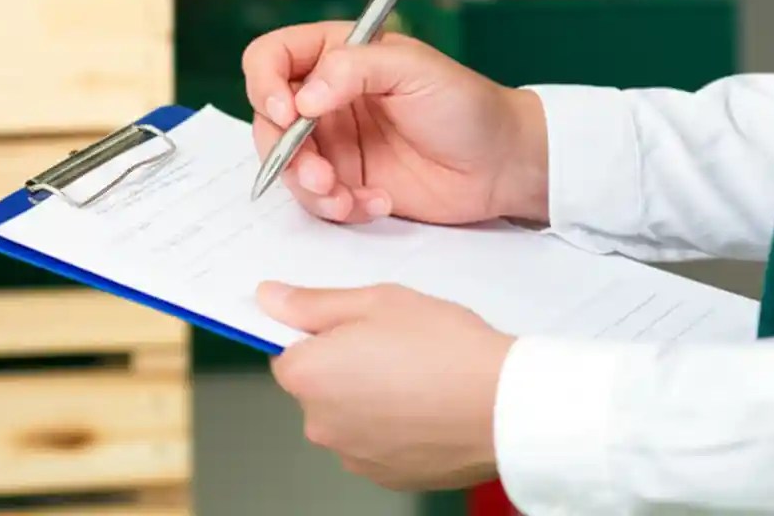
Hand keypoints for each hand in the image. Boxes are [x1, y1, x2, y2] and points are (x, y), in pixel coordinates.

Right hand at [241, 22, 547, 224]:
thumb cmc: (467, 105)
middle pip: (267, 119)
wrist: (502, 164)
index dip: (265, 84)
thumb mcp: (414, 70)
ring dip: (309, 187)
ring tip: (345, 196)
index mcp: (338, 55)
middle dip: (284, 151)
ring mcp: (335, 143)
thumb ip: (354, 69)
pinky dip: (339, 207)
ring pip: (287, 166)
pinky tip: (377, 203)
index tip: (288, 114)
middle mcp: (328, 98)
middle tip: (318, 173)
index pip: (272, 58)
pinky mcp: (348, 183)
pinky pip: (318, 200)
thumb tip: (303, 98)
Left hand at [257, 280, 514, 490]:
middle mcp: (320, 424)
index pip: (287, 352)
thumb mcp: (377, 301)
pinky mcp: (386, 476)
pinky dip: (395, 427)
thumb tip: (270, 298)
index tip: (354, 327)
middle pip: (319, 387)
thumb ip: (314, 303)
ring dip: (371, 399)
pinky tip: (427, 405)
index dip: (320, 335)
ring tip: (418, 376)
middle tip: (395, 345)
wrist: (503, 404)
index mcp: (309, 376)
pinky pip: (377, 443)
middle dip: (346, 366)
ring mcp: (353, 455)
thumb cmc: (446, 348)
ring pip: (349, 416)